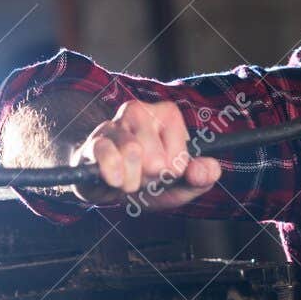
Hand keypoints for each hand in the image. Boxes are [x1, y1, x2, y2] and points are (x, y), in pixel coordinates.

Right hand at [69, 98, 221, 209]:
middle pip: (156, 159)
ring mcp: (113, 125)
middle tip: (144, 175)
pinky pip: (106, 155)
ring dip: (132, 181)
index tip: (165, 171)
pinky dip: (113, 175)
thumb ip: (202, 177)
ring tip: (129, 179)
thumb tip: (206, 170)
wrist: (109, 189)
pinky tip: (115, 181)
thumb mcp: (183, 184)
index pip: (179, 155)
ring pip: (133, 154)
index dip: (172, 173)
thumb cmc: (150, 181)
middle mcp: (139, 110)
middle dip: (150, 179)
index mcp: (167, 114)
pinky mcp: (93, 142)